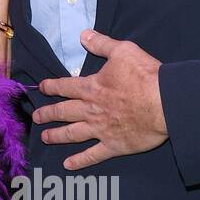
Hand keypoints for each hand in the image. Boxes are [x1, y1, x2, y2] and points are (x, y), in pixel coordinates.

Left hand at [32, 30, 166, 168]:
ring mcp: (100, 130)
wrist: (163, 102)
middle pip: (63, 112)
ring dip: (57, 136)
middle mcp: (91, 109)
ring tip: (45, 137)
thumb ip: (102, 44)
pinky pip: (92, 155)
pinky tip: (67, 165)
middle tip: (36, 117)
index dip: (52, 87)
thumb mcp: (123, 51)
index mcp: (92, 87)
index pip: (66, 86)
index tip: (41, 88)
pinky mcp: (114, 145)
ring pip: (72, 134)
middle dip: (48, 113)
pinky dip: (79, 161)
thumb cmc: (145, 76)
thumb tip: (83, 35)